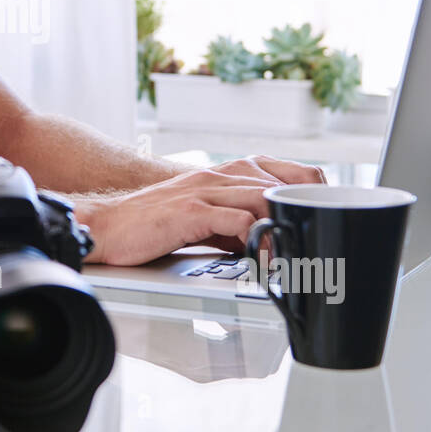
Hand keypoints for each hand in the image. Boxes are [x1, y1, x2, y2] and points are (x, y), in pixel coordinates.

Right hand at [77, 155, 325, 265]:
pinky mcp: (191, 211)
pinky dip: (259, 243)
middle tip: (320, 244)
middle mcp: (219, 174)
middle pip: (285, 182)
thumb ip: (237, 222)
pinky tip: (265, 262)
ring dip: (286, 229)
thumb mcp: (204, 216)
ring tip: (298, 258)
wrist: (107, 224)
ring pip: (266, 197)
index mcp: (226, 172)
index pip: (289, 169)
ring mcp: (205, 190)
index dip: (314, 193)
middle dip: (307, 213)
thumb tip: (270, 244)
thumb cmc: (152, 223)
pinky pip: (239, 222)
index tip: (323, 221)